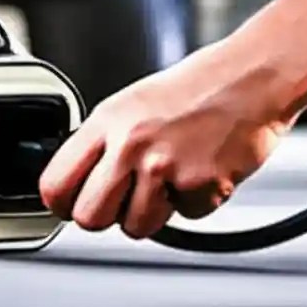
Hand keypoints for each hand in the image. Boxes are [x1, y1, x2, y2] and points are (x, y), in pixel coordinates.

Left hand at [39, 42, 291, 238]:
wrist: (251, 79)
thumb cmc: (193, 89)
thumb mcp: (129, 105)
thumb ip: (101, 143)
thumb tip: (75, 181)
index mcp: (106, 122)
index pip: (55, 182)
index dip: (60, 203)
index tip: (68, 205)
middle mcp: (130, 145)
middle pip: (89, 217)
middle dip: (103, 217)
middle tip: (120, 201)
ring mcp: (166, 167)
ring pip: (136, 226)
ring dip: (151, 212)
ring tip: (168, 178)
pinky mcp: (203, 186)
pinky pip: (185, 217)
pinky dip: (194, 201)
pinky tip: (201, 170)